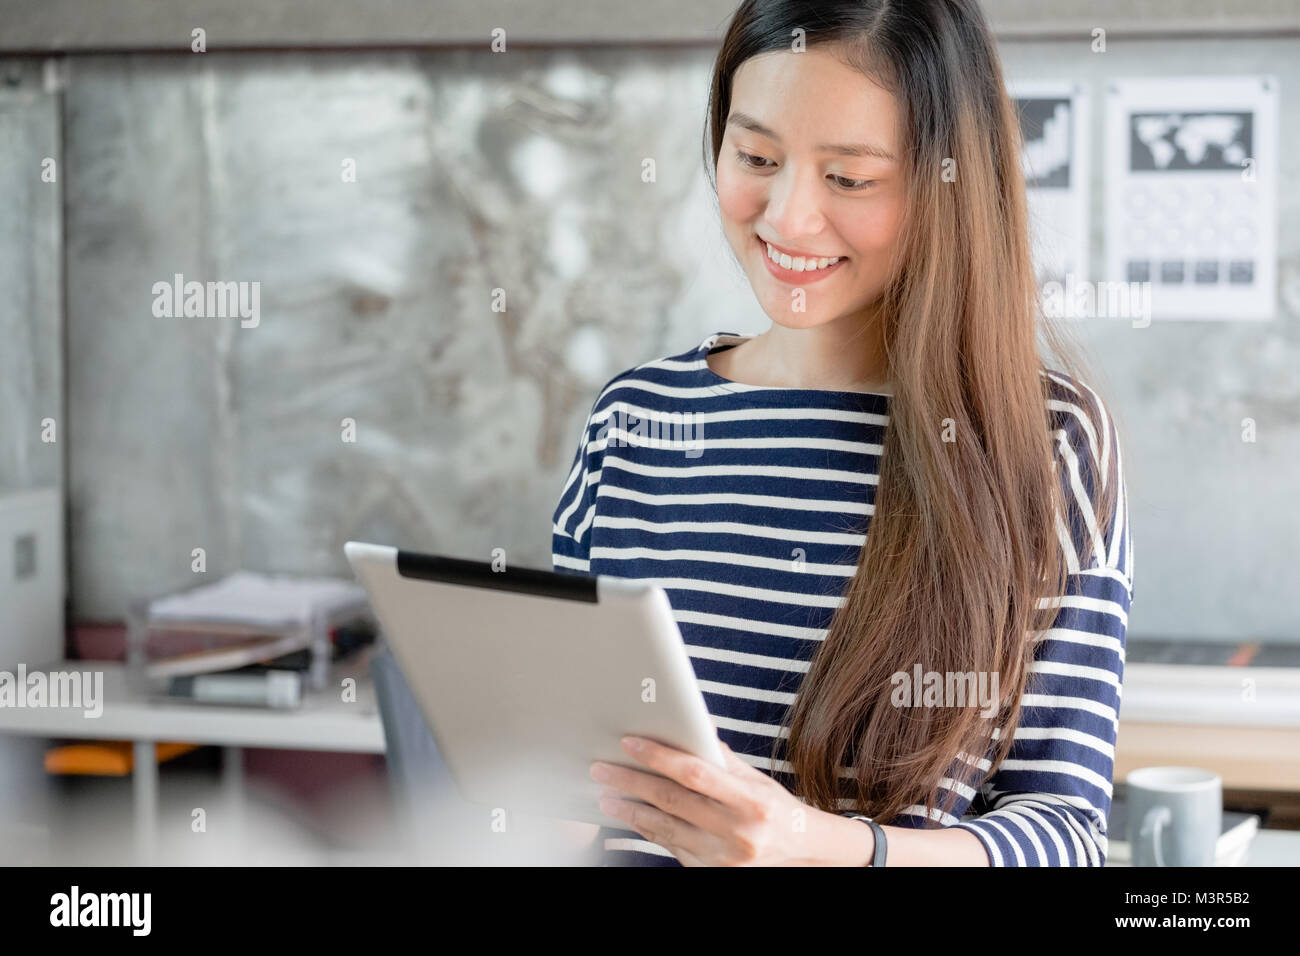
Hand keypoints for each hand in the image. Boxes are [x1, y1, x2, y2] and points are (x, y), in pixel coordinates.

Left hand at [589, 736, 865, 865]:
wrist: (800, 853)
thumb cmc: (774, 809)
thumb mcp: (756, 780)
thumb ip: (722, 758)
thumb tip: (690, 727)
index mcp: (749, 801)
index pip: (695, 773)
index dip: (659, 756)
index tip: (630, 743)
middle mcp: (736, 833)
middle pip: (671, 801)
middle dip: (631, 783)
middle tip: (602, 769)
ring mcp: (721, 859)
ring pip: (665, 829)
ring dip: (630, 810)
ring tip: (606, 795)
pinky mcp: (709, 873)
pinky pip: (670, 847)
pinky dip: (647, 830)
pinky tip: (631, 815)